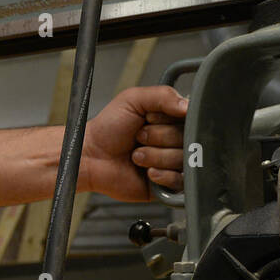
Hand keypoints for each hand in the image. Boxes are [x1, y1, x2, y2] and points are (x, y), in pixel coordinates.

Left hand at [81, 85, 187, 200]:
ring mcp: (171, 162)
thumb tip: (188, 106)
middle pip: (187, 139)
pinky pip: (180, 181)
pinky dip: (161, 175)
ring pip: (182, 159)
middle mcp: (173, 140)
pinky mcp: (167, 184)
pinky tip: (147, 172)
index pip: (188, 118)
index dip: (166, 119)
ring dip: (154, 156)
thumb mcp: (132, 100)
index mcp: (169, 119)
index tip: (148, 119)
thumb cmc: (108, 128)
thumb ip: (163, 95)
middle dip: (157, 137)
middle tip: (138, 137)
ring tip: (137, 156)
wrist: (91, 156)